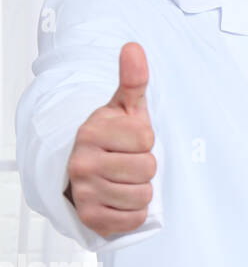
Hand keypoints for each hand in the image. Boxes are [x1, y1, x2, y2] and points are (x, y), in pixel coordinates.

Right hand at [66, 42, 156, 237]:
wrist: (86, 172)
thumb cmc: (113, 138)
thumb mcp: (124, 107)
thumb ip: (133, 79)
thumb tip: (133, 48)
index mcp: (91, 131)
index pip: (146, 138)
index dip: (146, 140)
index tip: (129, 140)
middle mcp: (81, 162)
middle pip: (147, 168)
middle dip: (144, 166)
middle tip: (127, 162)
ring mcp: (83, 191)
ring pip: (142, 195)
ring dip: (140, 189)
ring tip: (124, 180)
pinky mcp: (90, 218)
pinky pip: (133, 218)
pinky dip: (133, 212)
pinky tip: (120, 199)